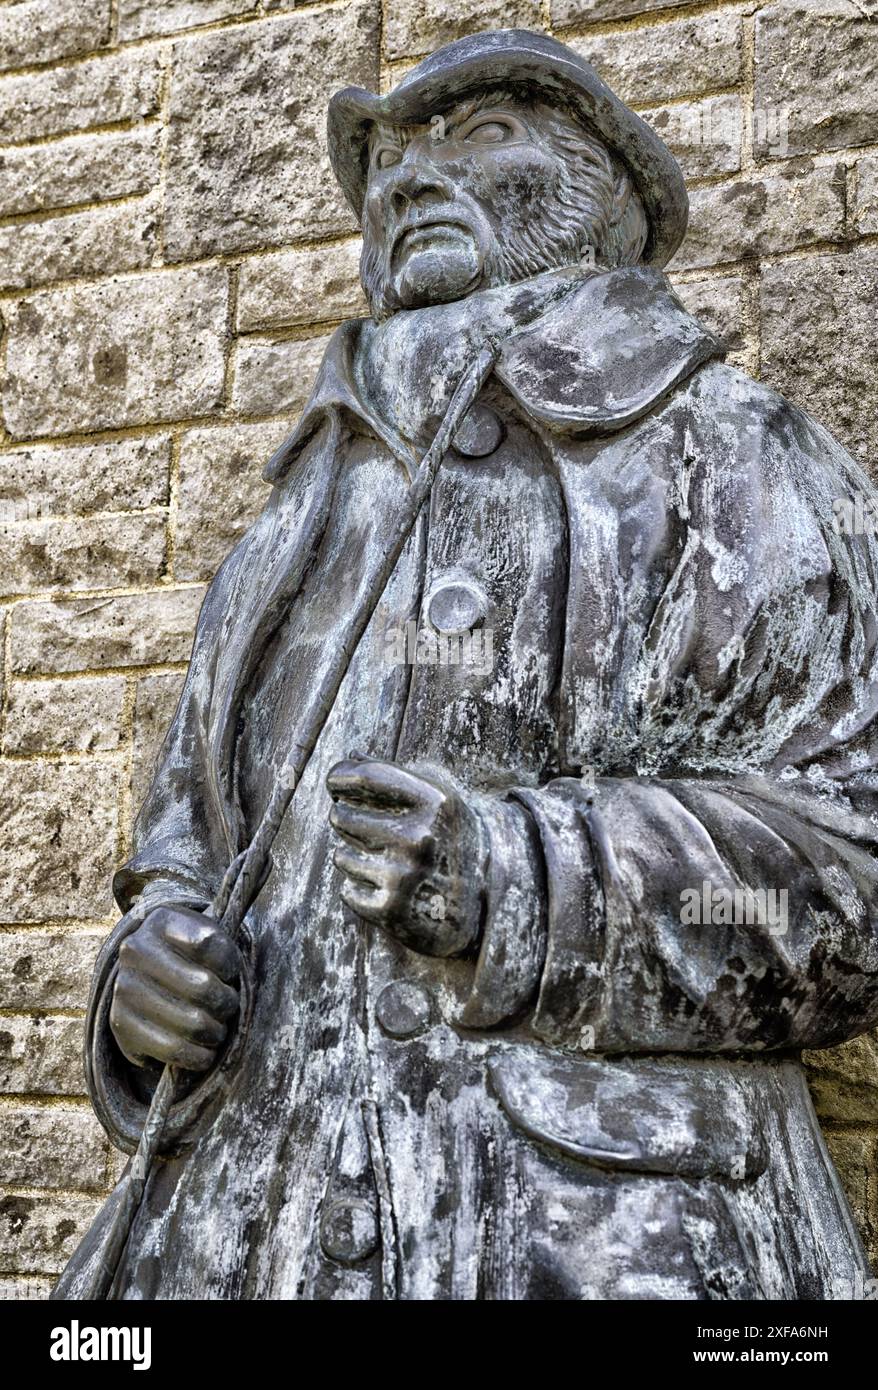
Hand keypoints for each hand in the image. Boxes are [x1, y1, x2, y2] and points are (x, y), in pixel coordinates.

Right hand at [110, 906, 241, 1071]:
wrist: (145, 980)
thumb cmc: (191, 958)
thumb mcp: (207, 936)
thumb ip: (225, 944)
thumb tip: (246, 959)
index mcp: (162, 921)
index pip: (209, 943)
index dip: (230, 964)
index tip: (230, 973)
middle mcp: (136, 950)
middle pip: (203, 986)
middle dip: (226, 1003)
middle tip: (227, 1006)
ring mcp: (125, 987)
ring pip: (192, 1022)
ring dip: (216, 1031)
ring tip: (217, 1028)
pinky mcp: (120, 1023)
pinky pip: (173, 1049)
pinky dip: (199, 1056)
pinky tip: (204, 1051)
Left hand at [326, 758, 480, 955]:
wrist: (481, 904)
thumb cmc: (451, 841)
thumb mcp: (438, 801)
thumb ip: (396, 776)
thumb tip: (351, 757)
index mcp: (434, 803)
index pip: (366, 777)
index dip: (340, 775)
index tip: (334, 781)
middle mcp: (419, 837)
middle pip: (342, 815)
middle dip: (344, 818)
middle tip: (365, 827)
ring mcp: (404, 874)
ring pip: (341, 854)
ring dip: (353, 856)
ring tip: (384, 861)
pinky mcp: (391, 908)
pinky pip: (347, 889)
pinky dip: (358, 889)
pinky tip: (386, 888)